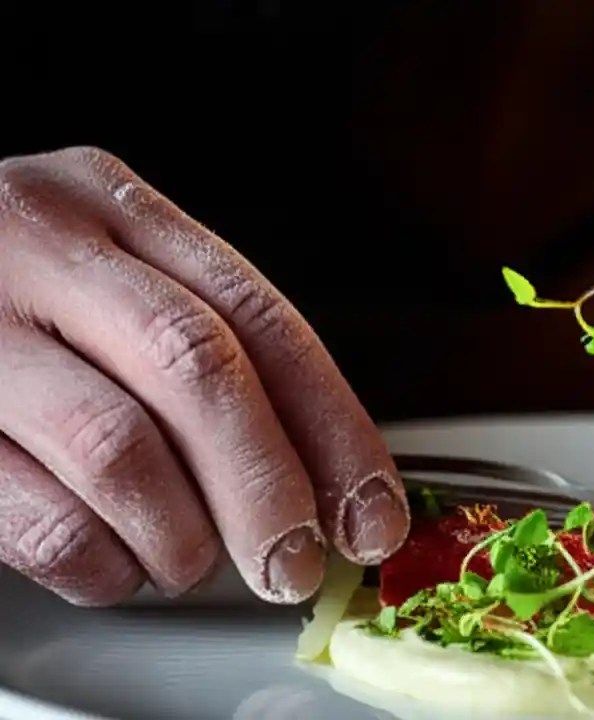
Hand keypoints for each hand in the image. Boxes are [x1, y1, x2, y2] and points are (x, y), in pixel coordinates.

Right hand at [0, 147, 408, 605]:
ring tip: (192, 560)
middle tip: (295, 564)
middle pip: (199, 370)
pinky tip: (116, 565)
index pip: (261, 318)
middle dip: (268, 487)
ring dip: (181, 534)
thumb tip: (325, 475)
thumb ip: (198, 339)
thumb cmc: (6, 292)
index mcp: (109, 202)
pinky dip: (101, 564)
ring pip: (118, 447)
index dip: (334, 428)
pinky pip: (39, 518)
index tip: (373, 511)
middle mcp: (37, 245)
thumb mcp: (102, 273)